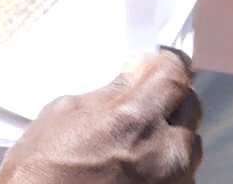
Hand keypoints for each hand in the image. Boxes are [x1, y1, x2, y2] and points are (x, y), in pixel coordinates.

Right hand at [0, 50, 202, 183]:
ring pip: (190, 145)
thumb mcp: (64, 113)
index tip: (161, 61)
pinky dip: (166, 166)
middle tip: (147, 98)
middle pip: (191, 108)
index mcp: (134, 120)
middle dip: (172, 98)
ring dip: (171, 135)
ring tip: (139, 140)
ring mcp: (171, 182)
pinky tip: (137, 167)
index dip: (169, 63)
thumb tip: (134, 74)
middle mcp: (163, 153)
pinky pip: (181, 175)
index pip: (175, 76)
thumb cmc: (41, 167)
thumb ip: (109, 92)